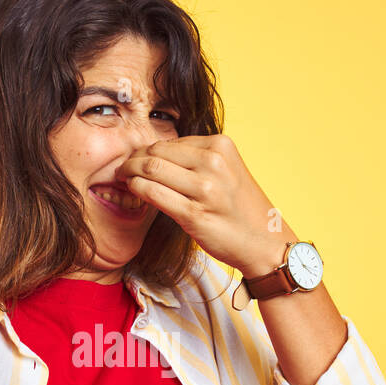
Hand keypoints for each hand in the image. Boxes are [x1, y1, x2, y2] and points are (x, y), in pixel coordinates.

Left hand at [115, 133, 288, 275]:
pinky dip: (137, 189)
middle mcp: (214, 163)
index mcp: (221, 146)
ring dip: (129, 172)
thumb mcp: (227, 170)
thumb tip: (158, 154)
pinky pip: (153, 193)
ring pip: (150, 169)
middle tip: (122, 167)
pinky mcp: (194, 214)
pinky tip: (133, 191)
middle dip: (133, 158)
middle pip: (156, 151)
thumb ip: (198, 159)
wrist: (263, 242)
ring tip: (122, 177)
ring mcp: (205, 189)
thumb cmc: (241, 209)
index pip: (171, 141)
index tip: (136, 158)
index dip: (148, 149)